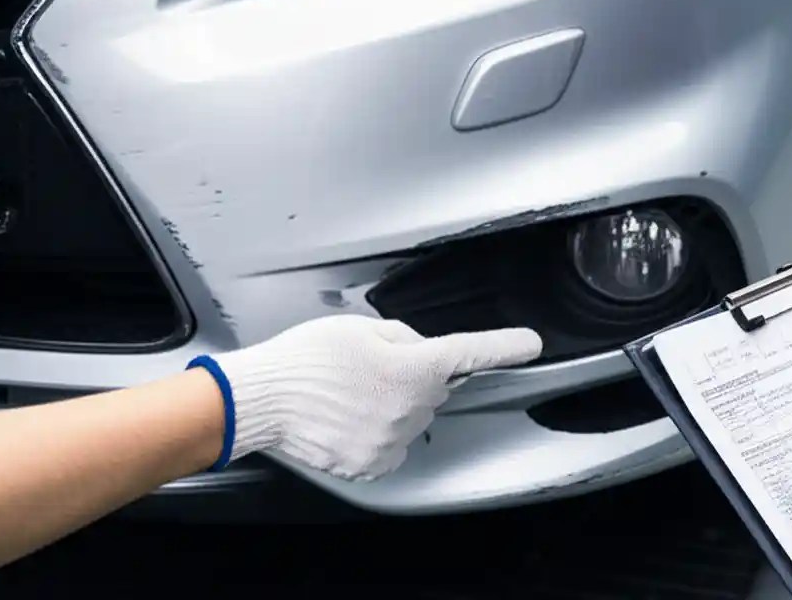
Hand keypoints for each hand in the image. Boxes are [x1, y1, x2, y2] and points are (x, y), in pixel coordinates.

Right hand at [208, 315, 541, 480]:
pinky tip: (346, 418)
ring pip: (412, 415)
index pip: (473, 353)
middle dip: (414, 375)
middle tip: (370, 367)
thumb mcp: (360, 328)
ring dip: (392, 404)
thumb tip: (417, 352)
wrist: (261, 400)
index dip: (506, 346)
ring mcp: (394, 440)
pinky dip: (376, 431)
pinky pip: (392, 443)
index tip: (530, 344)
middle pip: (435, 387)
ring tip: (349, 394)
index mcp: (415, 367)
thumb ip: (403, 338)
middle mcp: (412, 407)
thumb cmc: (306, 358)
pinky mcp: (374, 463)